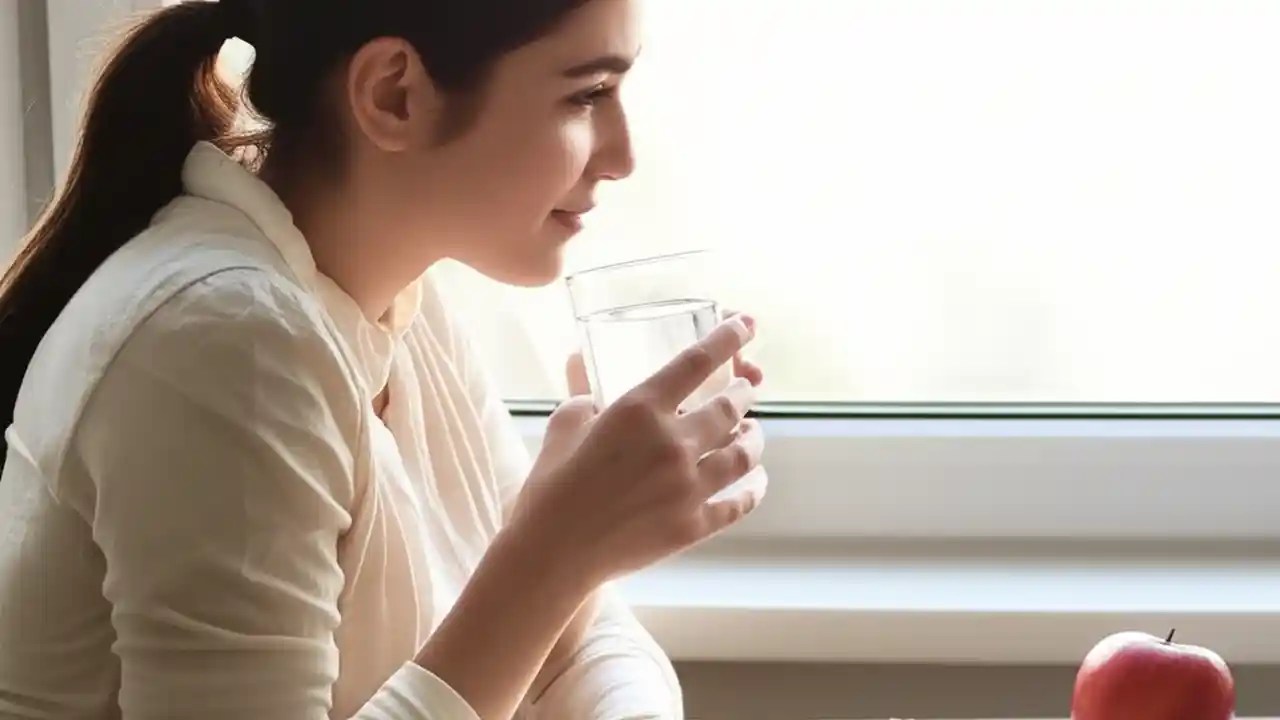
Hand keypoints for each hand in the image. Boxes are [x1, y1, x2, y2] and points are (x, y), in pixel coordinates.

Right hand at [511, 316, 766, 586]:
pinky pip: (739, 502)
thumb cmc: (550, 489)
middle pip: (730, 406)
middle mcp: (672, 443)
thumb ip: (583, 401)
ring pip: (744, 454)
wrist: (553, 553)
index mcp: (639, 410)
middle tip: (748, 386)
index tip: (747, 324)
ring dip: (754, 437)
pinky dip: (754, 489)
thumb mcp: (563, 427)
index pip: (697, 361)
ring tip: (753, 431)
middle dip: (745, 390)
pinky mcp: (694, 525)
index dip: (728, 338)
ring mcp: (688, 487)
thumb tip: (591, 392)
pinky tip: (757, 482)